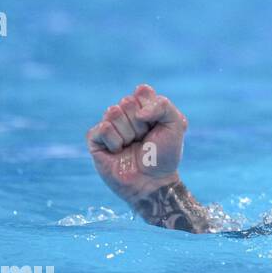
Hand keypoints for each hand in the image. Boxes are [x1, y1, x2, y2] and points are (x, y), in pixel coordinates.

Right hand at [85, 84, 187, 203]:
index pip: (142, 91)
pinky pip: (103, 128)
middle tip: (144, 139)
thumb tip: (138, 112)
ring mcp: (109, 126)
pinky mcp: (95, 140)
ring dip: (128, 133)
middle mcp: (125, 114)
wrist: (153, 181)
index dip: (151, 108)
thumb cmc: (165, 154)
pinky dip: (115, 142)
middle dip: (141, 124)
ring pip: (113, 112)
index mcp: (143, 107)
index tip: (157, 125)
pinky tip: (118, 151)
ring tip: (132, 145)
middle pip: (127, 102)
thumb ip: (163, 106)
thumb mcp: (176, 124)